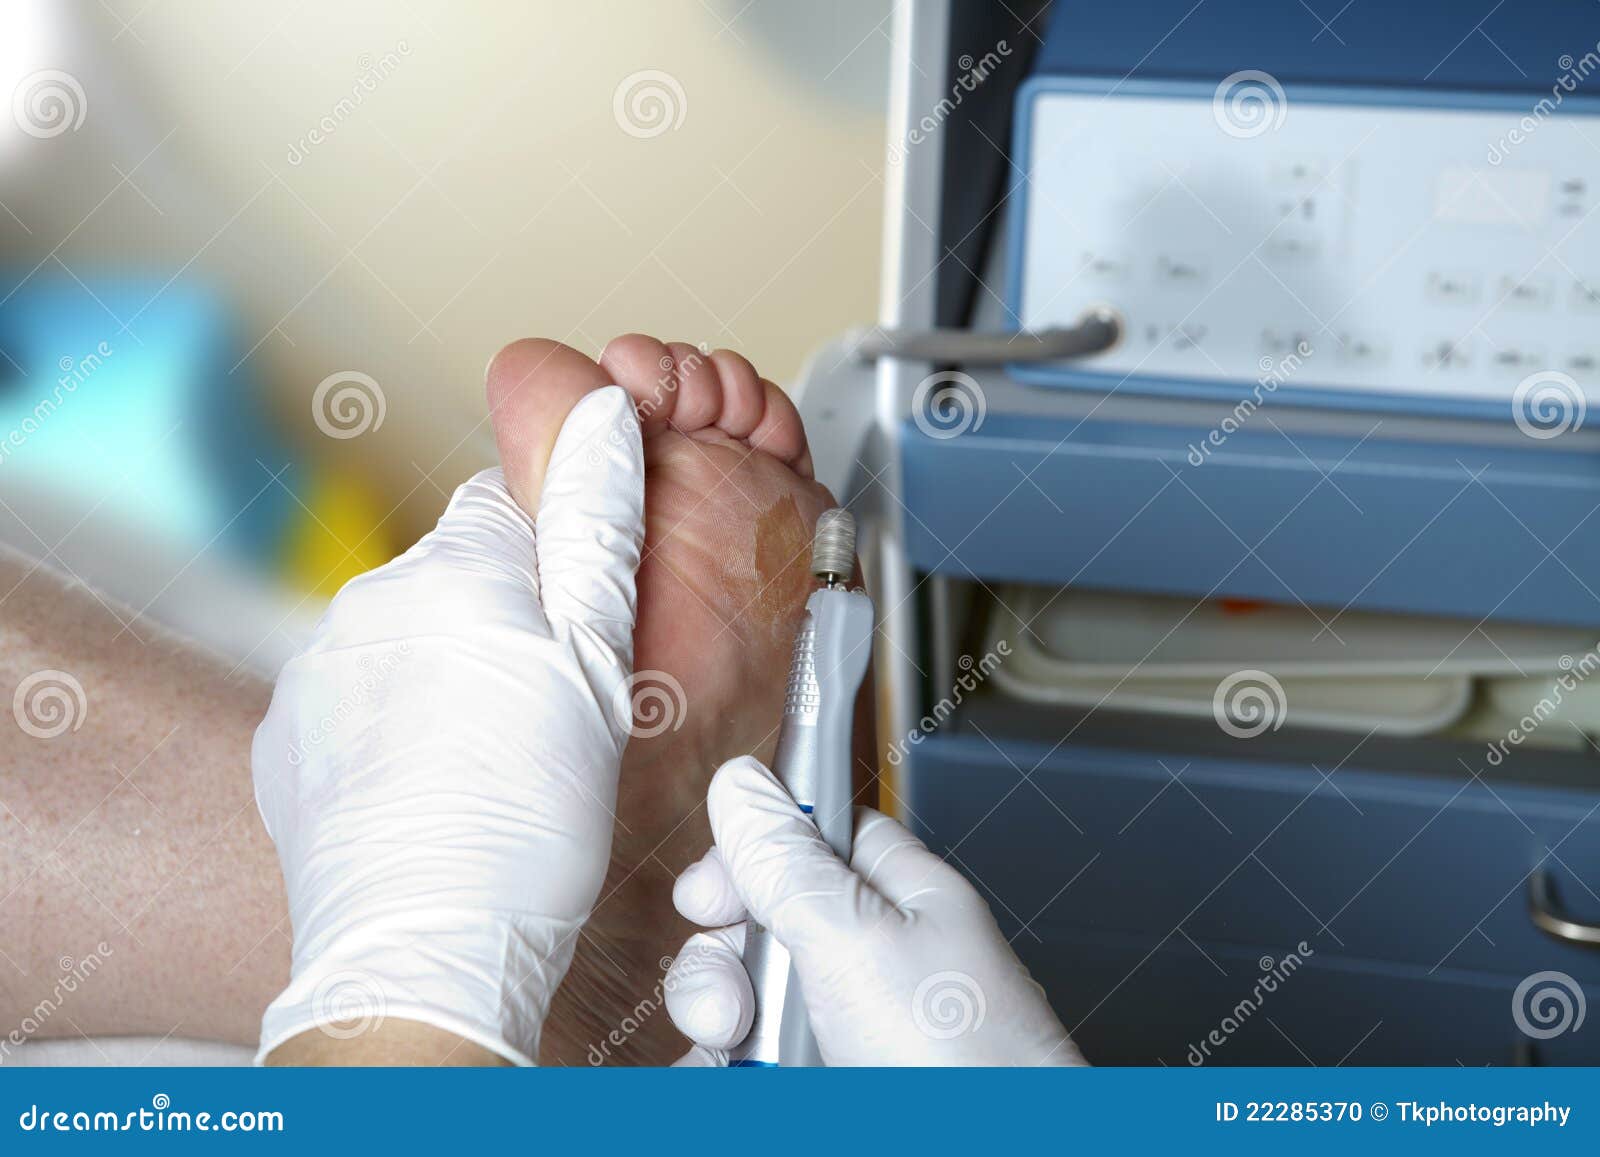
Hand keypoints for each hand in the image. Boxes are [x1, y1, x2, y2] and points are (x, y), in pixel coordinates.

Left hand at [252, 386, 643, 1064]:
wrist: (427, 952)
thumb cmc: (528, 823)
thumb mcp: (599, 666)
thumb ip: (597, 526)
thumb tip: (603, 409)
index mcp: (456, 569)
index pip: (509, 506)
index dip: (557, 570)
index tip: (574, 640)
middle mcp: (368, 601)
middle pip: (456, 574)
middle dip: (501, 622)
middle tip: (544, 717)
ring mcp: (316, 670)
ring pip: (407, 638)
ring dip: (448, 675)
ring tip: (484, 766)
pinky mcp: (288, 734)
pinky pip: (356, 699)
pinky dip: (393, 727)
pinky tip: (429, 787)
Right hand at [663, 756, 1086, 1065]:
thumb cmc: (968, 1065)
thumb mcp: (861, 942)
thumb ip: (790, 864)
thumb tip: (741, 784)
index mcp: (902, 899)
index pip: (816, 837)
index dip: (754, 855)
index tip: (708, 892)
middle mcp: (873, 961)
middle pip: (761, 925)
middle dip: (723, 962)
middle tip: (732, 1004)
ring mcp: (847, 1030)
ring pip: (743, 1004)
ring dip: (717, 1027)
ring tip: (741, 1058)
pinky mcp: (822, 1078)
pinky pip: (746, 1068)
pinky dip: (724, 1075)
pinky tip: (731, 1080)